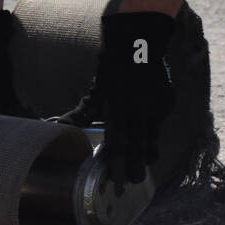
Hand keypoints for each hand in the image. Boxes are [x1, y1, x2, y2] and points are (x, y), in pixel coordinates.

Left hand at [92, 12, 175, 185]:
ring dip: (148, 154)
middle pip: (139, 149)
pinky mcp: (168, 101)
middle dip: (136, 169)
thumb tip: (56, 125)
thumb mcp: (97, 89)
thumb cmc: (112, 67)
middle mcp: (139, 109)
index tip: (117, 181)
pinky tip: (149, 130)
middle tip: (133, 183)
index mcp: (118, 107)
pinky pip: (160, 122)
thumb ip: (82, 112)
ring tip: (144, 165)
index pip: (119, 145)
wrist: (140, 42)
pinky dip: (154, 129)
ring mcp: (157, 106)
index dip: (118, 166)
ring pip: (153, 139)